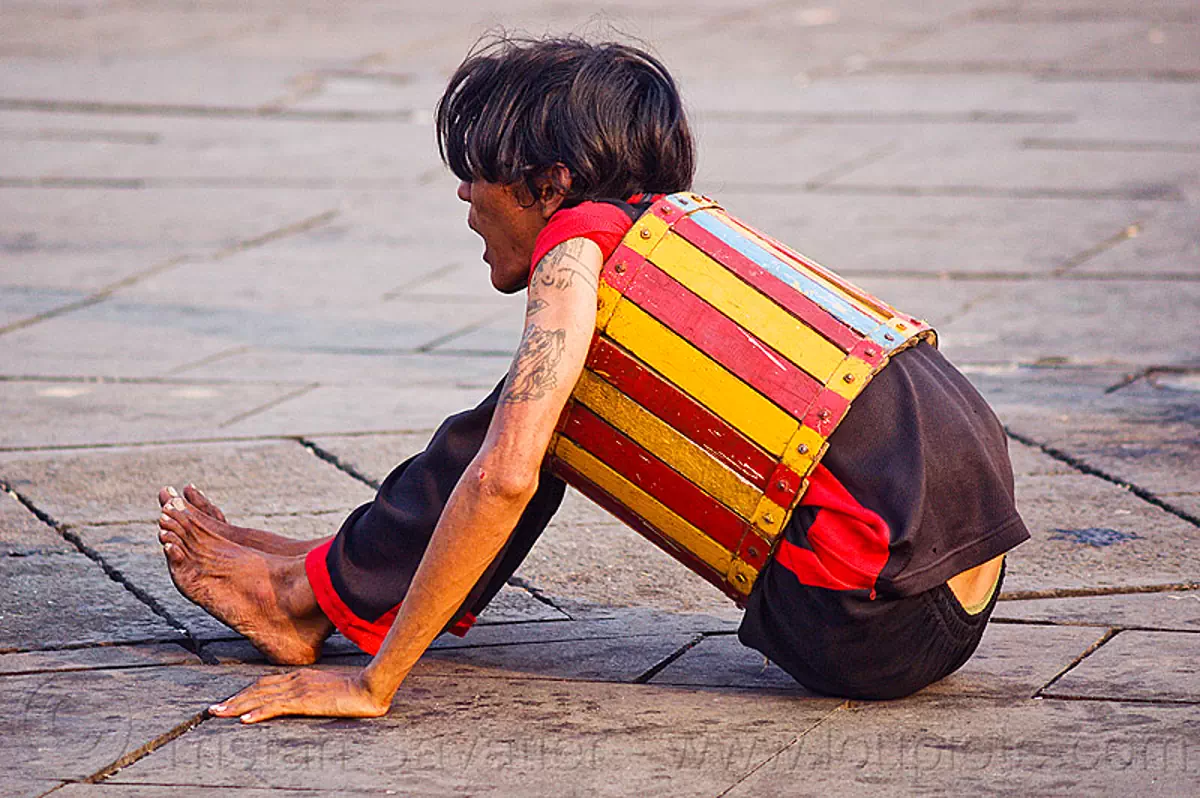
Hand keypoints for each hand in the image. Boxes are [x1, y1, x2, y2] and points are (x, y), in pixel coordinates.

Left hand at [209, 668, 389, 723]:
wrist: (370, 686)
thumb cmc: (356, 688)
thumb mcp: (331, 687)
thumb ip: (316, 690)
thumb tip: (307, 698)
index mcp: (300, 675)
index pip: (265, 682)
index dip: (245, 691)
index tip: (231, 700)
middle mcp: (295, 679)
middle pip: (256, 688)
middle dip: (233, 699)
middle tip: (213, 709)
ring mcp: (298, 689)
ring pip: (260, 697)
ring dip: (236, 706)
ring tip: (218, 714)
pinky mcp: (304, 700)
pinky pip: (275, 706)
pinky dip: (257, 712)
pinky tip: (245, 719)